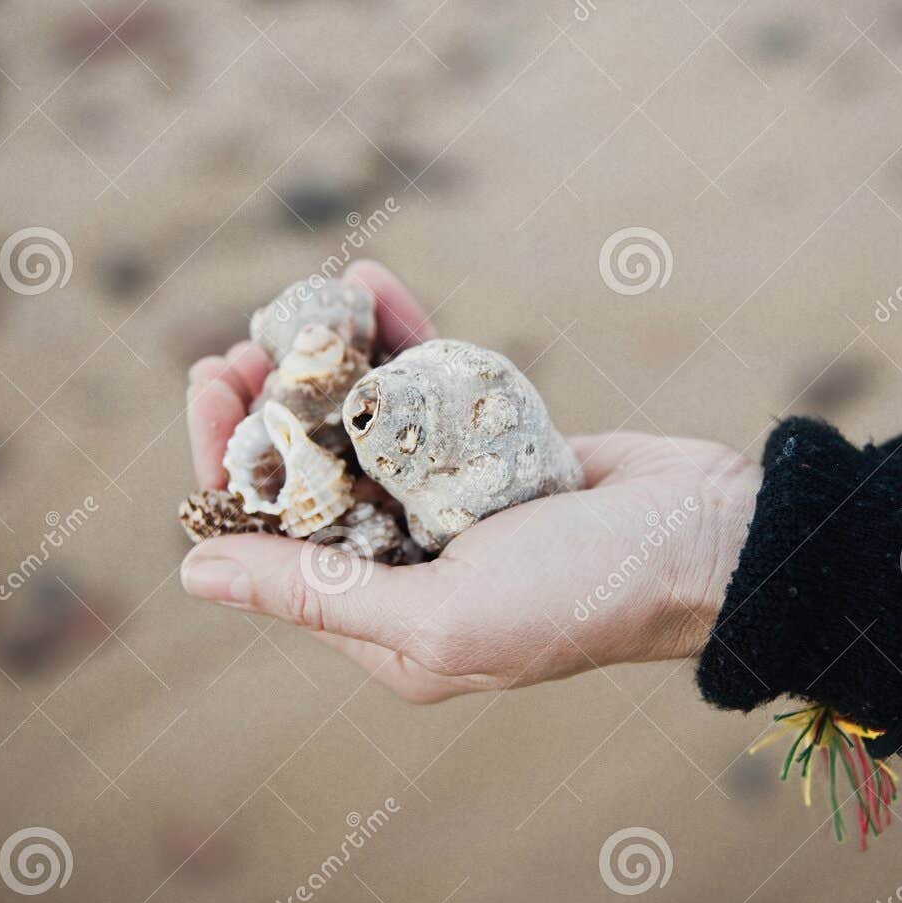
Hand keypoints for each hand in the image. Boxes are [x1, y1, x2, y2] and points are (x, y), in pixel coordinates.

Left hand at [181, 260, 759, 702]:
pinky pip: (428, 387)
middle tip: (242, 345)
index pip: (272, 539)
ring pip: (364, 424)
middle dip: (268, 407)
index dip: (226, 463)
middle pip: (308, 476)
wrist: (708, 542)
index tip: (214, 385)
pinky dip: (400, 336)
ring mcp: (450, 500)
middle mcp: (406, 563)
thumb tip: (193, 573)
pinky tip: (369, 282)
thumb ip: (316, 594)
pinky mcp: (491, 447)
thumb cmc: (578, 597)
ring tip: (296, 305)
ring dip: (326, 364)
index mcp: (380, 619)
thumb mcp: (436, 614)